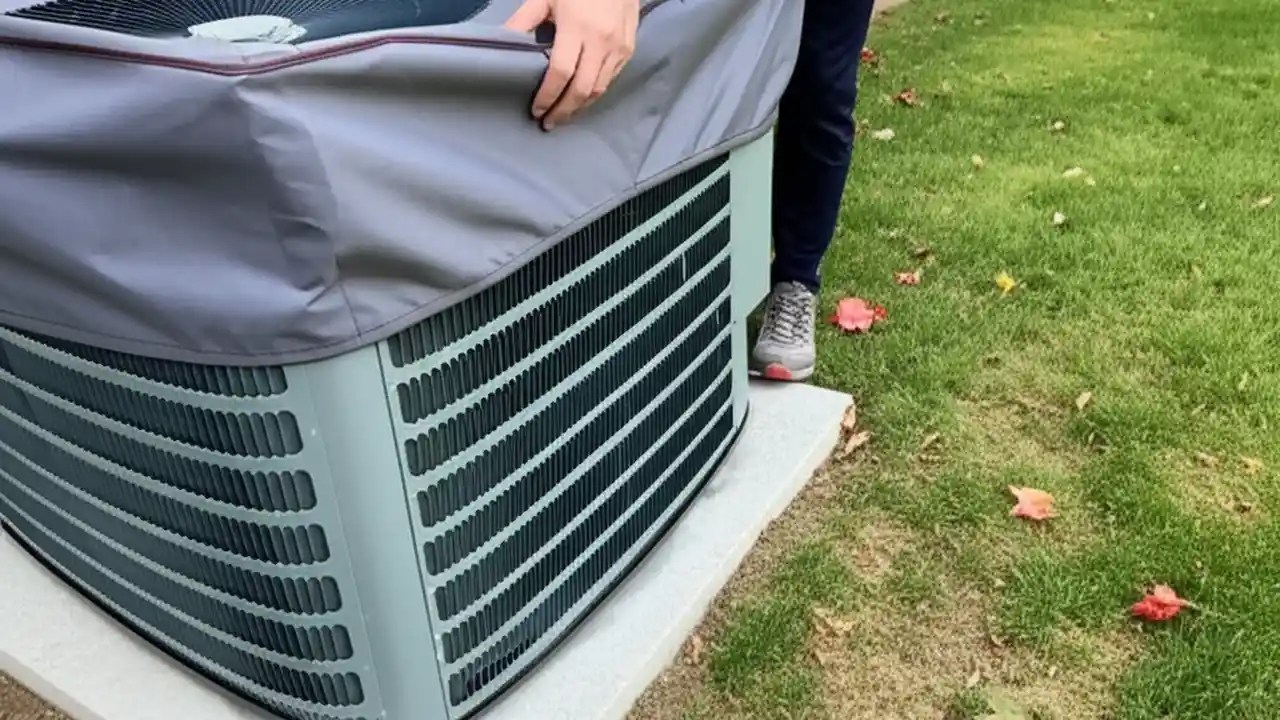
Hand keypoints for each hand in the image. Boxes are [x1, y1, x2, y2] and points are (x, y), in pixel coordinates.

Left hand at [505, 0, 638, 129]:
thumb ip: (524, 21)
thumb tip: (500, 44)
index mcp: (577, 27)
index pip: (561, 73)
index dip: (548, 96)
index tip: (536, 110)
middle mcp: (602, 41)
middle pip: (582, 89)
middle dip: (564, 110)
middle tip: (548, 123)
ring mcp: (619, 47)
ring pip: (599, 89)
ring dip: (580, 107)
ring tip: (563, 115)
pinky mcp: (629, 49)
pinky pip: (611, 80)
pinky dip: (594, 93)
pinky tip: (581, 98)